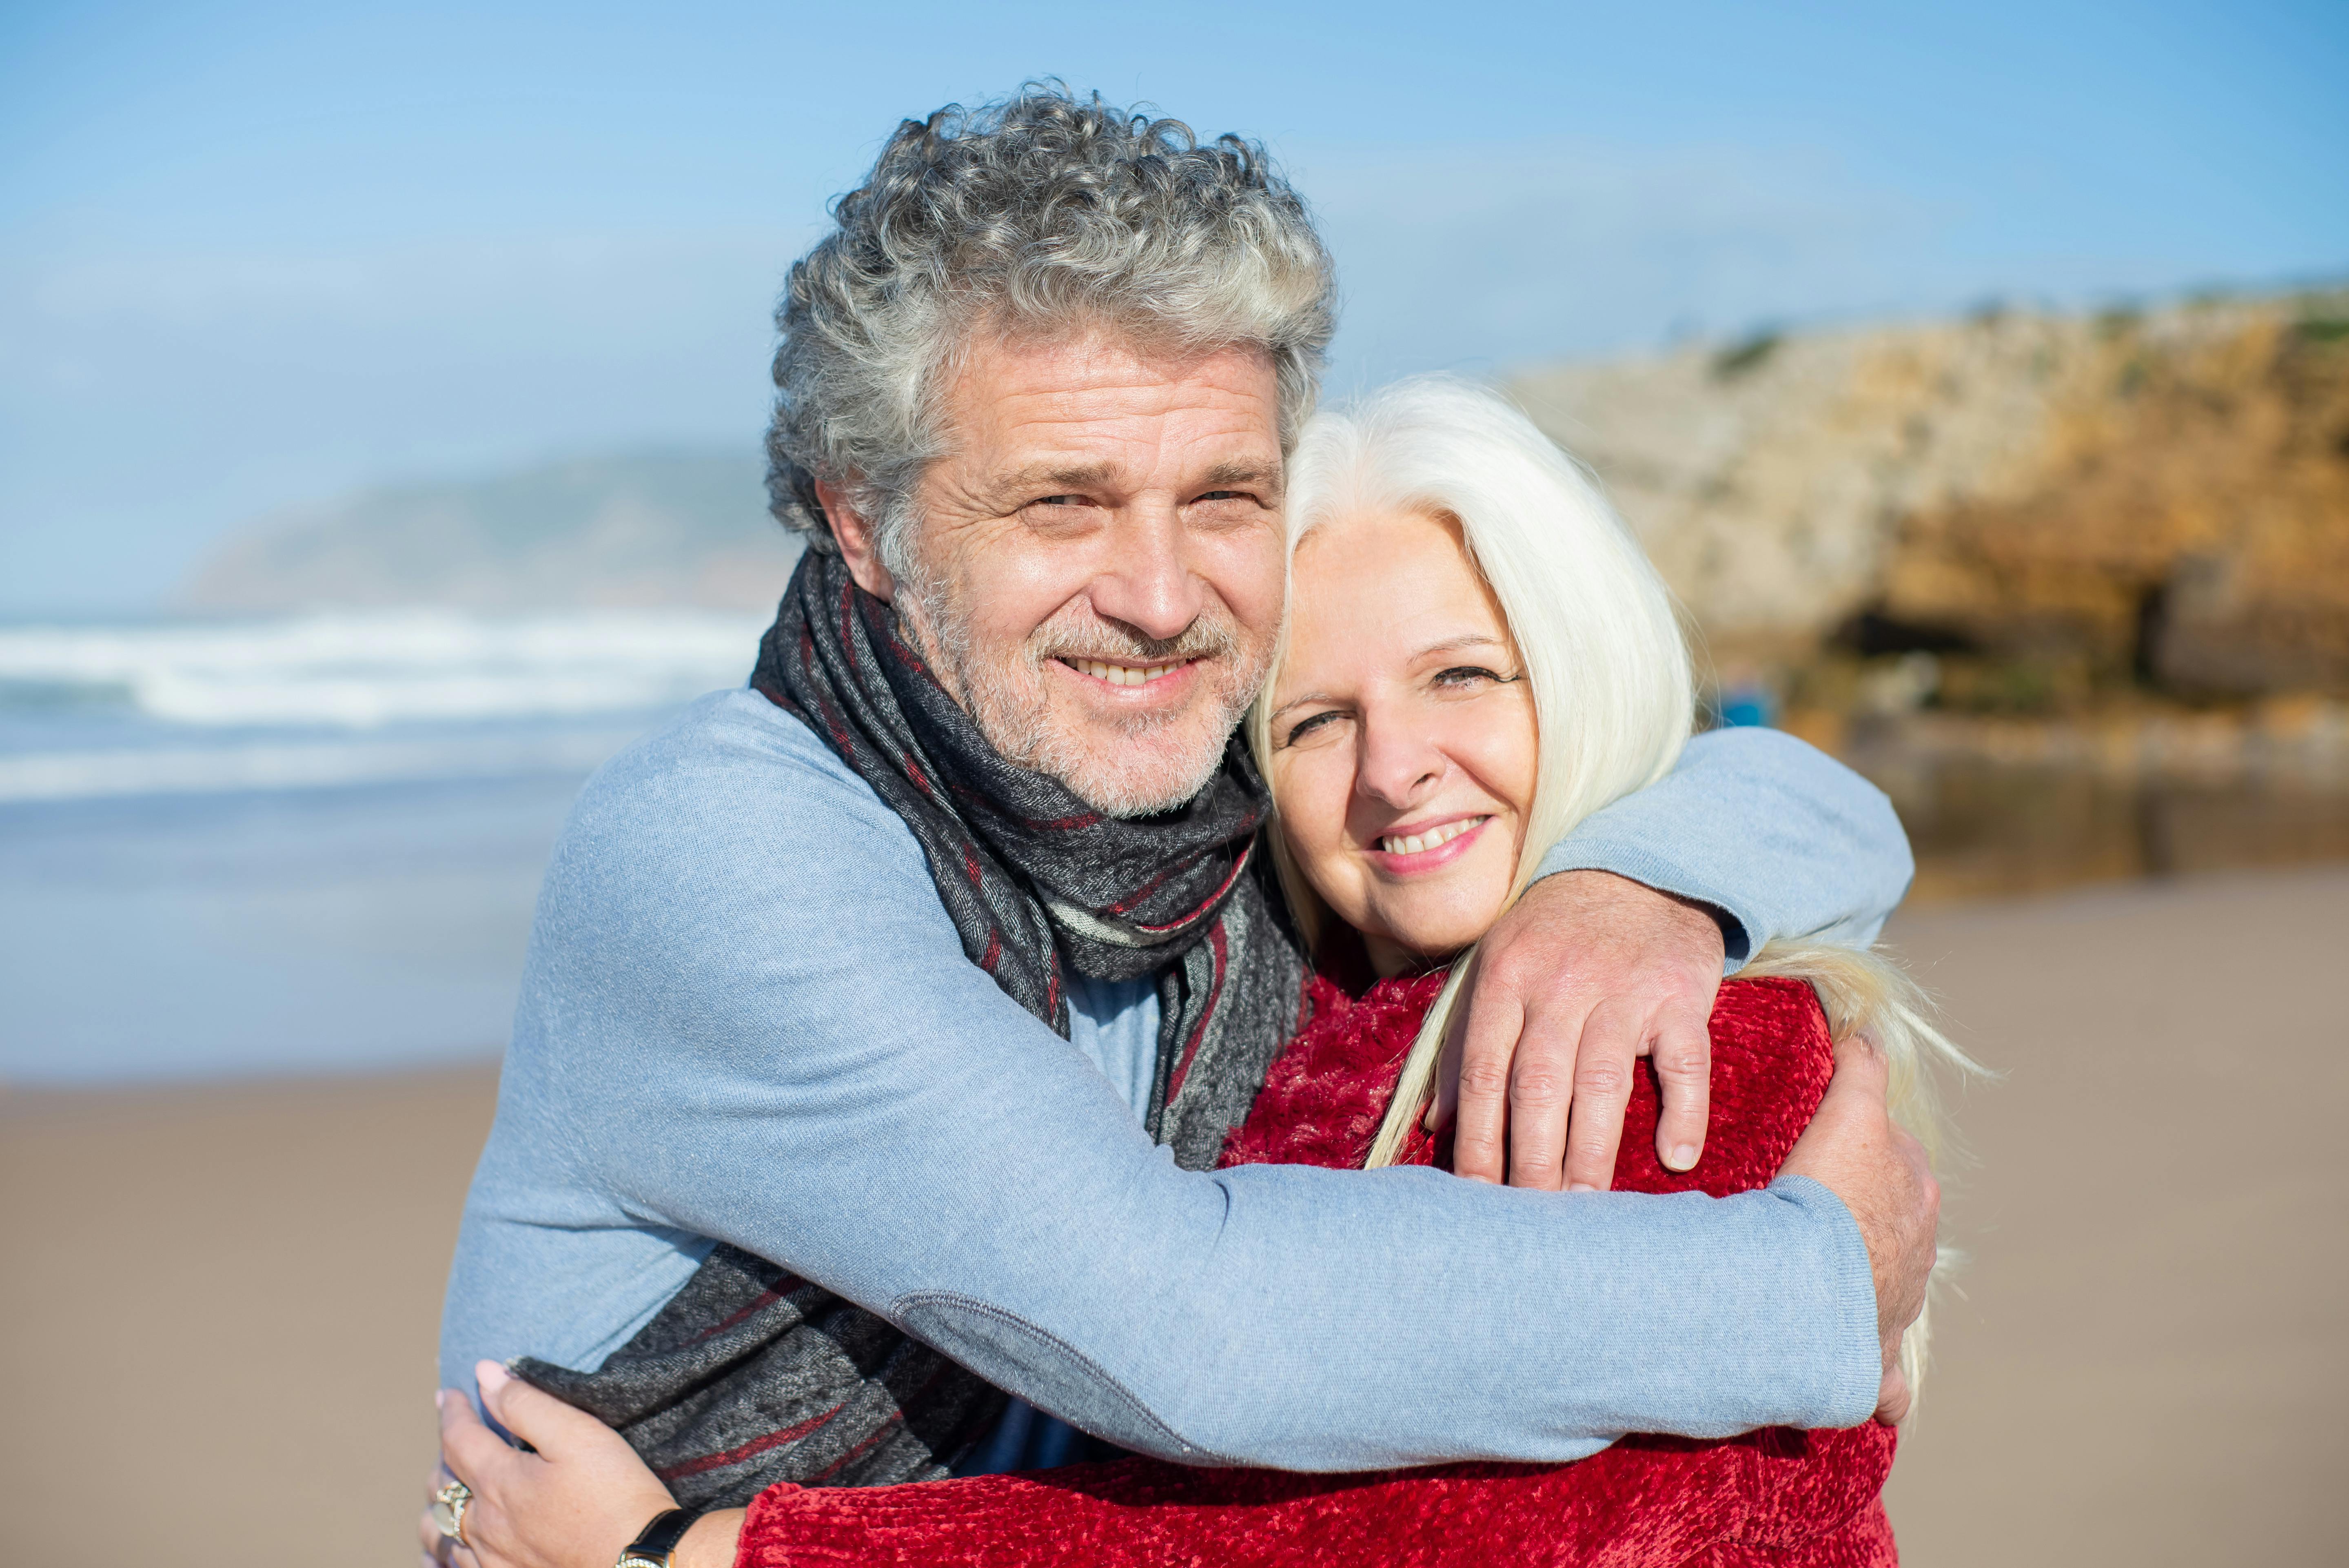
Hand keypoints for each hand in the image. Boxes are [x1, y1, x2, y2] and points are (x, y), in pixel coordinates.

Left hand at [420, 1361, 744, 1567]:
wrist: (638, 1562)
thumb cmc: (614, 1495)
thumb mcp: (577, 1435)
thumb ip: (525, 1403)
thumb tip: (485, 1374)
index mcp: (499, 1481)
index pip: (458, 1438)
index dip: (451, 1411)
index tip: (447, 1394)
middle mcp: (485, 1524)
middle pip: (441, 1487)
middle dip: (441, 1458)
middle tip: (452, 1440)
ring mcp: (491, 1559)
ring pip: (440, 1532)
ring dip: (435, 1507)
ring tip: (442, 1494)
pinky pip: (452, 1567)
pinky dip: (440, 1552)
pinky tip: (442, 1549)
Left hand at [1437, 870, 1724, 1190]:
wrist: (1637, 871)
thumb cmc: (1554, 936)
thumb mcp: (1495, 968)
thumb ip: (1462, 1043)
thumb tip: (1435, 1124)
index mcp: (1505, 979)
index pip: (1483, 1072)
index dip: (1478, 1140)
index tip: (1476, 1199)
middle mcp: (1560, 984)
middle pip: (1538, 1086)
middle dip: (1531, 1162)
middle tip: (1532, 1222)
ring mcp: (1624, 990)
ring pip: (1603, 1083)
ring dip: (1593, 1153)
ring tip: (1585, 1211)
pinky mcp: (1680, 996)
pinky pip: (1685, 1062)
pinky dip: (1684, 1112)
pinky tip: (1676, 1159)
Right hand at [1778, 1034, 1939, 1424]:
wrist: (1809, 1285)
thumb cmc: (1823, 1200)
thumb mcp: (1848, 1117)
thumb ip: (1862, 1069)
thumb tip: (1870, 1025)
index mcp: (1912, 1194)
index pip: (1899, 1156)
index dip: (1866, 1146)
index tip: (1834, 1148)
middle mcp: (1918, 1249)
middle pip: (1902, 1221)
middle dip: (1876, 1217)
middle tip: (1821, 1210)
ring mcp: (1900, 1307)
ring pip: (1896, 1293)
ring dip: (1872, 1288)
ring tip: (1826, 1283)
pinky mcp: (1877, 1364)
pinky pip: (1890, 1388)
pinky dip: (1884, 1390)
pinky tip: (1871, 1388)